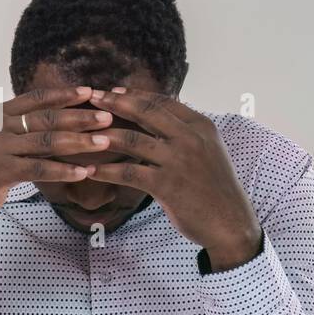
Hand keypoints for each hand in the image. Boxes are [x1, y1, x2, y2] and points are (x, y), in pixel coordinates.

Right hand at [0, 86, 112, 270]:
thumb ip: (16, 129)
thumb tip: (53, 122)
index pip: (35, 98)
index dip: (63, 94)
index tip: (89, 92)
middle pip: (46, 118)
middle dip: (80, 117)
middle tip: (107, 117)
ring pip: (46, 142)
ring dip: (79, 142)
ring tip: (104, 143)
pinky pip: (39, 169)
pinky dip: (64, 170)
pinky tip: (84, 173)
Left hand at [86, 88, 261, 270]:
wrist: (230, 223)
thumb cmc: (214, 188)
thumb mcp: (207, 150)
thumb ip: (184, 133)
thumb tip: (158, 117)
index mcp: (200, 126)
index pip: (162, 102)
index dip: (135, 95)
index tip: (113, 91)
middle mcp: (190, 138)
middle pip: (145, 113)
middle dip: (114, 103)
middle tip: (92, 99)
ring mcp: (178, 160)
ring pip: (132, 140)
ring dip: (104, 136)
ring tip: (82, 134)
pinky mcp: (167, 184)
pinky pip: (128, 172)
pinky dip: (106, 171)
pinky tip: (90, 171)